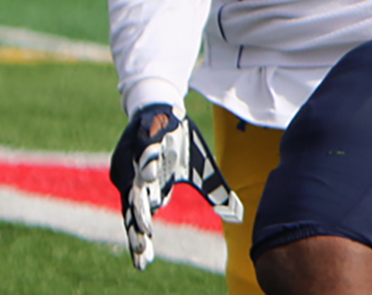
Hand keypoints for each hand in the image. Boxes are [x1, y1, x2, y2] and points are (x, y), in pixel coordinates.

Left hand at [109, 105, 242, 269]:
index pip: (141, 220)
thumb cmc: (180, 145)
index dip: (141, 240)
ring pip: (136, 177)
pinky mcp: (139, 136)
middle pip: (135, 204)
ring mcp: (134, 157)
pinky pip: (141, 149)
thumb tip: (237, 217)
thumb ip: (215, 194)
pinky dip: (146, 158)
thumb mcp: (201, 172)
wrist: (164, 110)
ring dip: (143, 189)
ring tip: (149, 203)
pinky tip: (153, 168)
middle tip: (145, 235)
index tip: (144, 262)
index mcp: (148, 191)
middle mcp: (135, 179)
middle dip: (140, 220)